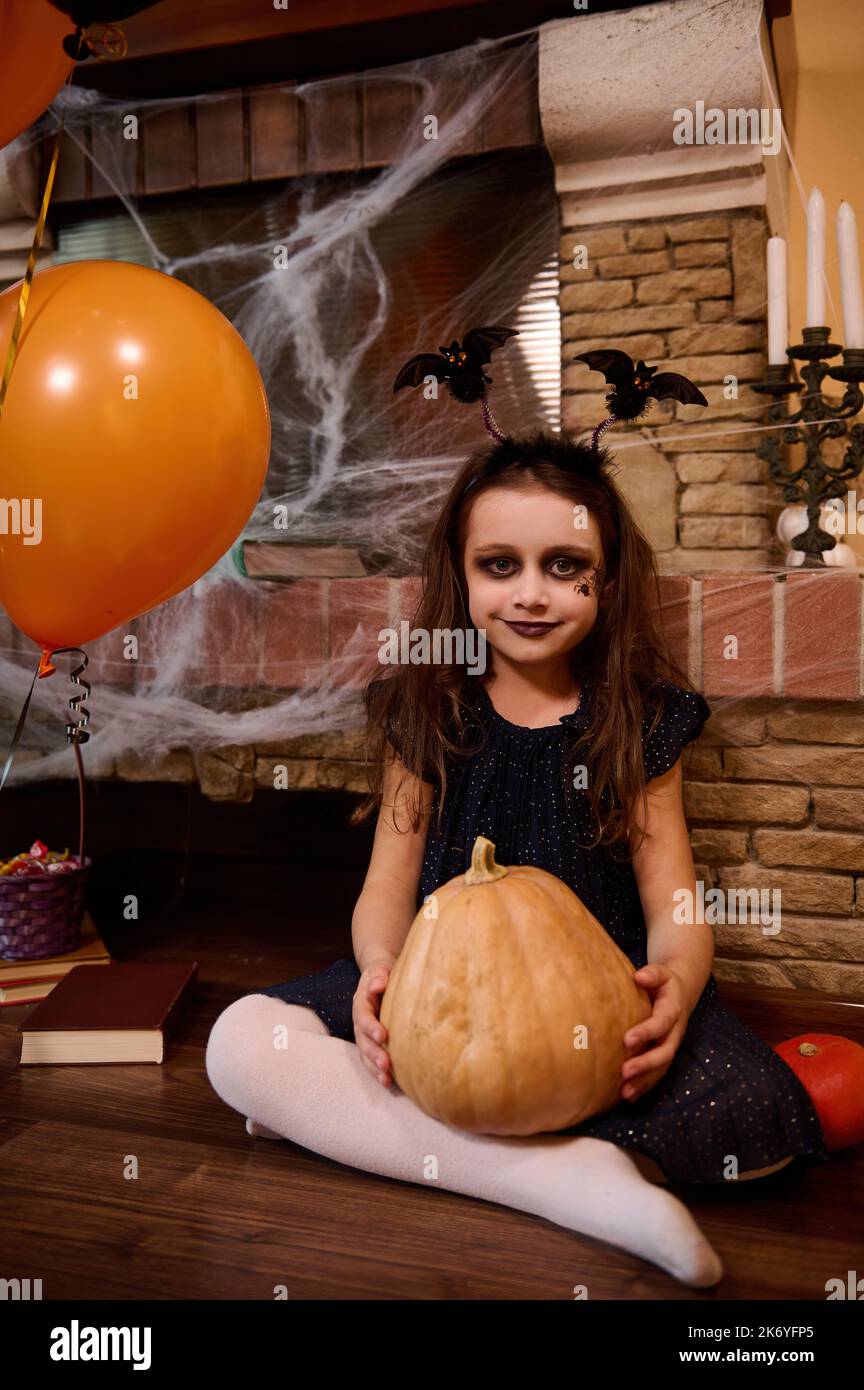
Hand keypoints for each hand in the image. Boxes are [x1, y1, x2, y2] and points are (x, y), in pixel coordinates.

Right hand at [352, 957, 395, 1088]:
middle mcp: (360, 1020)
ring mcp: (364, 1033)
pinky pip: (371, 1059)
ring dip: (374, 1068)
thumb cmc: (384, 972)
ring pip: (365, 1053)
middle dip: (373, 1053)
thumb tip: (377, 984)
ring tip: (386, 1081)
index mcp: (361, 1002)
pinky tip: (390, 1084)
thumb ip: (379, 975)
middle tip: (386, 1065)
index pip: (363, 1015)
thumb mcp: (381, 969)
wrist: (381, 977)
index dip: (371, 1026)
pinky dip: (378, 1072)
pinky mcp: (372, 1042)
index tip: (383, 1035)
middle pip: (362, 1039)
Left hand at [620, 963, 688, 1102]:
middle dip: (646, 1064)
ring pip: (661, 1068)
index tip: (627, 1039)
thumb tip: (639, 976)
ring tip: (625, 1092)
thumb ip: (652, 974)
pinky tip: (628, 1097)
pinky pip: (657, 1074)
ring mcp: (670, 1046)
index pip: (661, 1023)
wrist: (679, 993)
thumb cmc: (663, 982)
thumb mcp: (661, 973)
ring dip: (644, 1082)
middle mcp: (675, 1032)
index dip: (647, 1032)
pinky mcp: (664, 1055)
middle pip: (664, 1052)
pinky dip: (644, 1086)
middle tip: (624, 1071)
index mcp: (673, 1010)